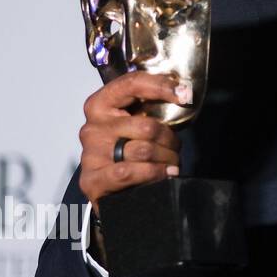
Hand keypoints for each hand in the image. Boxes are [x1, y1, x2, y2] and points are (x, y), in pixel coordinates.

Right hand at [78, 72, 185, 214]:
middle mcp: (92, 127)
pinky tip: (163, 175)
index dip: (162, 86)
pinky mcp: (91, 180)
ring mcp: (90, 153)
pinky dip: (153, 174)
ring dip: (167, 159)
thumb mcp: (138, 123)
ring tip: (170, 164)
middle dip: (170, 139)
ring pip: (144, 150)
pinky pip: (129, 172)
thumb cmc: (128, 152)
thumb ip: (152, 107)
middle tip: (175, 148)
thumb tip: (184, 93)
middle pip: (147, 126)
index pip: (132, 84)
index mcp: (101, 105)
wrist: (114, 191)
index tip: (185, 95)